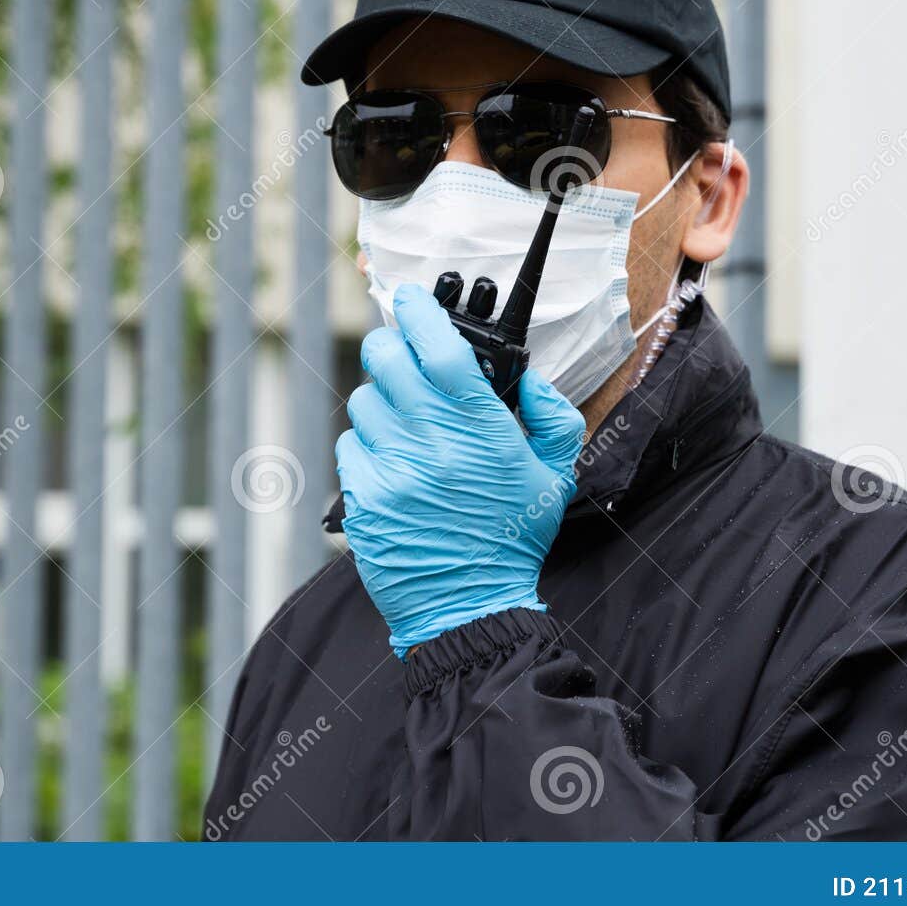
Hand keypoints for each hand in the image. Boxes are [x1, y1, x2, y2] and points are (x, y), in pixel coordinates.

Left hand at [335, 283, 586, 657]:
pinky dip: (369, 445)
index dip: (418, 311)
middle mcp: (433, 443)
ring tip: (406, 422)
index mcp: (482, 430)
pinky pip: (351, 444)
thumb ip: (553, 418)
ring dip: (382, 399)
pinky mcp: (363, 498)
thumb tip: (529, 378)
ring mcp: (393, 470)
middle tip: (401, 352)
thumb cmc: (511, 540)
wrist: (470, 607)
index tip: (411, 298)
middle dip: (390, 344)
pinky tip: (394, 462)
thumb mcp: (554, 476)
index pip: (438, 347)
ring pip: (364, 400)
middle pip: (385, 358)